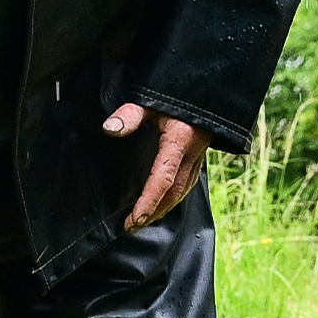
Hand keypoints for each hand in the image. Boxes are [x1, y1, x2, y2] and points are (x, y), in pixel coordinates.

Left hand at [103, 104, 207, 230]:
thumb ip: (130, 115)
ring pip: (183, 192)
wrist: (207, 91)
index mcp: (179, 141)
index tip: (135, 218)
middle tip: (132, 226)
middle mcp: (192, 154)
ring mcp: (198, 158)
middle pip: (174, 193)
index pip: (163, 179)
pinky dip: (173, 198)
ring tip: (144, 221)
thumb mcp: (151, 101)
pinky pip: (188, 184)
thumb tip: (110, 129)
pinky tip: (163, 203)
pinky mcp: (199, 157)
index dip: (149, 202)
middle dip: (154, 213)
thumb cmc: (177, 94)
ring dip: (164, 209)